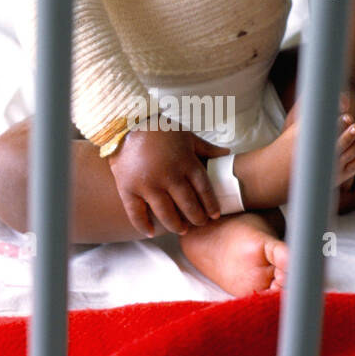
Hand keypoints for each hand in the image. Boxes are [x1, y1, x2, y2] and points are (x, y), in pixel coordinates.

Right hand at [107, 126, 232, 237]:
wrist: (126, 122)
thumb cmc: (159, 129)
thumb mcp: (187, 136)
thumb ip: (206, 149)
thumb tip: (228, 154)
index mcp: (186, 162)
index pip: (204, 190)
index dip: (211, 205)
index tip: (214, 215)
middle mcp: (169, 176)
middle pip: (188, 205)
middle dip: (197, 218)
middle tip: (200, 223)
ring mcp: (148, 184)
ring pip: (166, 214)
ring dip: (176, 225)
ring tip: (182, 230)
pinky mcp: (128, 188)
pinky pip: (136, 213)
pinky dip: (143, 225)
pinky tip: (151, 232)